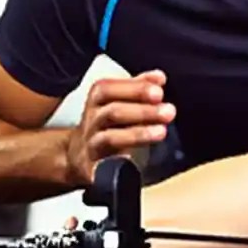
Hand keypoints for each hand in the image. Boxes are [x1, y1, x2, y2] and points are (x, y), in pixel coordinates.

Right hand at [65, 70, 174, 185]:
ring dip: (138, 134)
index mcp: (97, 101)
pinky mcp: (93, 169)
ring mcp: (92, 145)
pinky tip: (136, 160)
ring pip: (110, 138)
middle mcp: (91, 121)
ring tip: (162, 132)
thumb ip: (137, 87)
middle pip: (112, 112)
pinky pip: (105, 167)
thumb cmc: (107, 124)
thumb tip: (159, 77)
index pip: (107, 89)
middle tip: (169, 111)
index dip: (133, 88)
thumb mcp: (118, 100)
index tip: (159, 90)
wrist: (79, 156)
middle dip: (142, 111)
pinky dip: (120, 163)